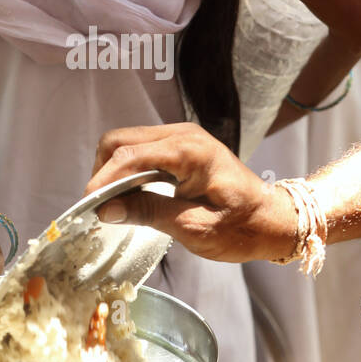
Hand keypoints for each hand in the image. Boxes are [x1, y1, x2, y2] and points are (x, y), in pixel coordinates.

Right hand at [86, 122, 296, 261]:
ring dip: (112, 170)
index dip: (103, 181)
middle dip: (103, 172)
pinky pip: (141, 149)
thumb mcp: (194, 227)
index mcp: (189, 151)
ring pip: (127, 142)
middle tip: (99, 207)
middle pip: (121, 140)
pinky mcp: (180, 146)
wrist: (272, 219)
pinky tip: (127, 194)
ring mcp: (181, 137)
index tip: (87, 207)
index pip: (130, 156)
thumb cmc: (241, 227)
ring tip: (111, 203)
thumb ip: (149, 213)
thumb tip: (107, 210)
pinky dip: (126, 169)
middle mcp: (183, 134)